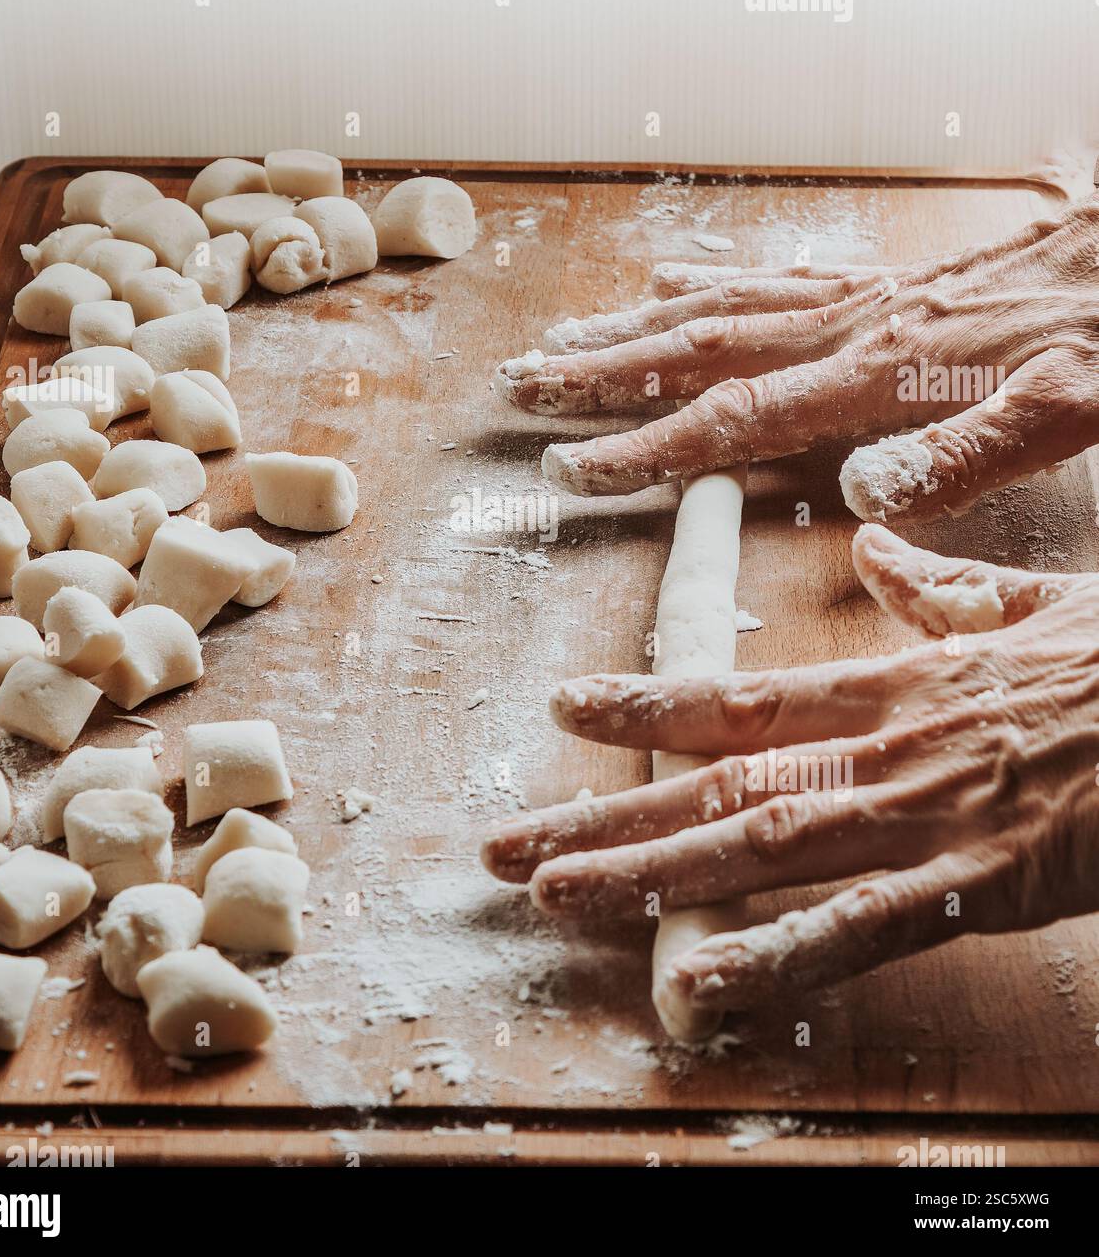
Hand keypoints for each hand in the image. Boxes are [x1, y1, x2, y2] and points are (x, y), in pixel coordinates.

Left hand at [481, 526, 1098, 1018]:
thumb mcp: (1027, 605)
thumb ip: (937, 587)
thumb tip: (873, 544)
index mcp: (895, 683)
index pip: (743, 694)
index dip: (647, 702)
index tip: (565, 710)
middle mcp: (886, 745)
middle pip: (718, 782)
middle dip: (604, 815)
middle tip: (504, 844)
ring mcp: (928, 815)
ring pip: (760, 846)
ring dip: (648, 874)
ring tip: (553, 897)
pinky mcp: (985, 884)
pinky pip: (865, 928)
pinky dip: (778, 957)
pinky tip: (697, 986)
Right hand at [494, 197, 1098, 520]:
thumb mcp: (1066, 407)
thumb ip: (966, 453)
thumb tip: (857, 487)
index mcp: (876, 376)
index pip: (734, 418)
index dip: (645, 446)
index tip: (569, 464)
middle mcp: (846, 331)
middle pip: (697, 352)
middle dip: (602, 374)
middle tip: (522, 384)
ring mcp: (854, 301)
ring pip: (717, 311)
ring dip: (631, 329)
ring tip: (560, 341)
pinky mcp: (874, 285)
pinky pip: (766, 281)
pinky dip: (701, 285)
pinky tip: (659, 283)